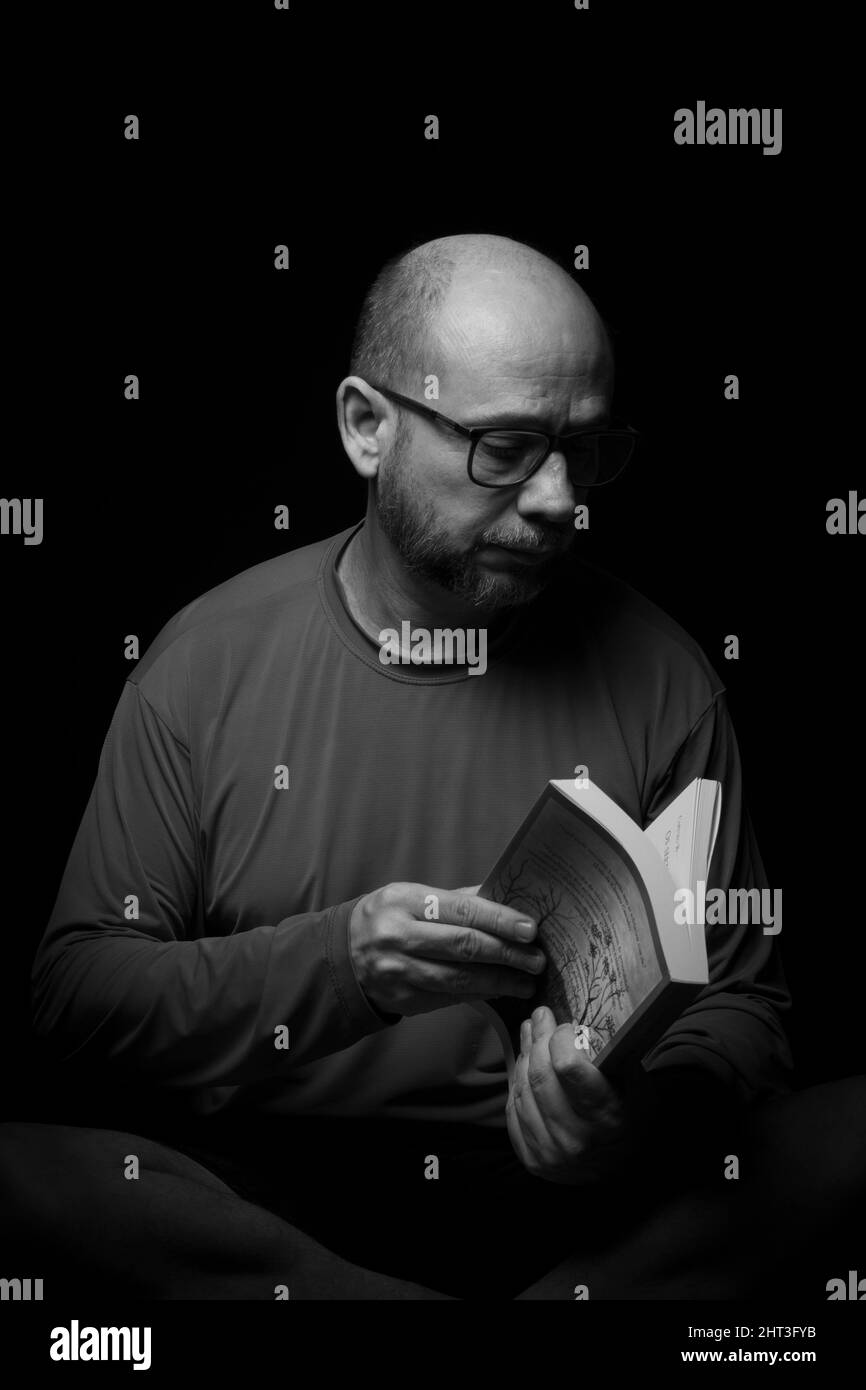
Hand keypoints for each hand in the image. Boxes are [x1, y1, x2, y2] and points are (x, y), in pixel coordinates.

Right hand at [349, 882, 545, 1016]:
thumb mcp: (412, 897)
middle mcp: (399, 935)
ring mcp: (399, 971)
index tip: (530, 928)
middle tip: (537, 959)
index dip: (500, 920)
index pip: (462, 910)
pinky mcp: (403, 999)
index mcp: (404, 901)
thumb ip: (457, 899)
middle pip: (464, 946)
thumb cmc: (388, 918)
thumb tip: (506, 900)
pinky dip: (480, 994)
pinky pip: (449, 998)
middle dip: (507, 953)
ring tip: (526, 982)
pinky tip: (500, 991)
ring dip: (500, 981)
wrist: (342, 955)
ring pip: (459, 978)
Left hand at [506, 1005, 625, 1183]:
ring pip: (522, 1090)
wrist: (621, 1169)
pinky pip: (513, 1110)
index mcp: (607, 1118)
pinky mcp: (532, 1159)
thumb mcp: (636, 1086)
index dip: (561, 1040)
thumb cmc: (632, 1118)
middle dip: (538, 1038)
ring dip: (524, 1056)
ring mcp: (550, 1153)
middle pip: (541, 1076)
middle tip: (540, 1016)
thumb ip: (611, 1056)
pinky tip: (524, 1063)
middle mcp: (576, 1140)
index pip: (568, 1068)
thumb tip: (579, 1023)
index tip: (565, 1026)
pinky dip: (517, 1081)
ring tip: (530, 1033)